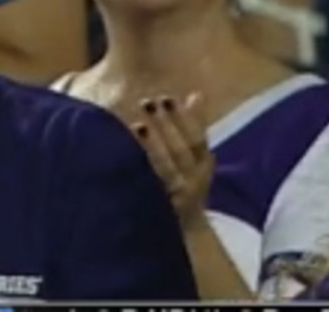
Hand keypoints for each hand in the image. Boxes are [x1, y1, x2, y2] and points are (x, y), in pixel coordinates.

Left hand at [133, 92, 213, 230]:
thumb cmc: (189, 186)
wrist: (185, 234)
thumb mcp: (199, 158)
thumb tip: (195, 94)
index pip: (197, 139)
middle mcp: (193, 181)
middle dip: (165, 126)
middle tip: (148, 103)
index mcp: (205, 166)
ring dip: (152, 145)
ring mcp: (176, 197)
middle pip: (180, 150)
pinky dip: (137, 168)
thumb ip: (197, 127)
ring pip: (165, 168)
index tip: (167, 98)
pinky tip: (124, 153)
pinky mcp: (158, 209)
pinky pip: (147, 186)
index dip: (183, 118)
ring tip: (137, 125)